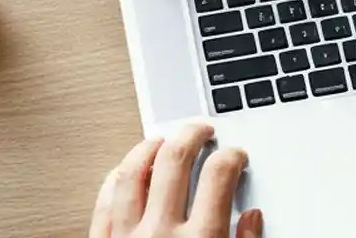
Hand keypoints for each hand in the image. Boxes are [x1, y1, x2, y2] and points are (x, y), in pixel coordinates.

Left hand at [90, 124, 261, 237]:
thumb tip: (251, 218)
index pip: (219, 175)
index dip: (231, 156)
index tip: (234, 156)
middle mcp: (161, 233)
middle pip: (174, 161)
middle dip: (191, 135)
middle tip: (201, 129)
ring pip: (132, 174)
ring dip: (149, 149)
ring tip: (163, 141)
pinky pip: (104, 204)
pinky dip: (116, 181)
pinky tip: (127, 172)